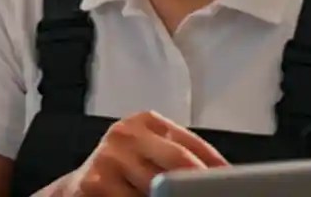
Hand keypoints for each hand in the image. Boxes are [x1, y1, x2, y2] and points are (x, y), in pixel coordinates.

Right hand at [60, 111, 228, 196]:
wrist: (76, 190)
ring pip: (157, 187)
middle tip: (216, 193)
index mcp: (145, 122)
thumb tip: (223, 174)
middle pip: (178, 161)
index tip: (234, 182)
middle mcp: (125, 134)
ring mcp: (108, 159)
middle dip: (199, 183)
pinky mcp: (94, 185)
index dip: (216, 166)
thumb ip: (177, 157)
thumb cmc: (123, 173)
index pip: (193, 144)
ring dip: (174, 196)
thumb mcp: (148, 154)